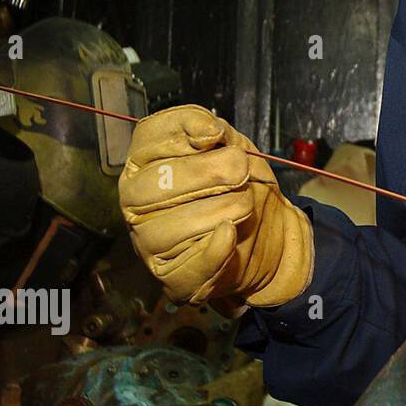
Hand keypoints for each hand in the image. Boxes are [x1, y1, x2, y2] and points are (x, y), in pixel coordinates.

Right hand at [118, 105, 312, 309]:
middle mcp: (137, 200)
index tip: (216, 134)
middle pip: (157, 182)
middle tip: (241, 172)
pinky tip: (230, 232)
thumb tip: (208, 130)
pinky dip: (216, 249)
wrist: (268, 236)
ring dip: (221, 209)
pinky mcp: (171, 276)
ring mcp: (148, 240)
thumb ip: (219, 134)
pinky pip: (190, 264)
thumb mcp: (236, 149)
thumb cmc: (242, 188)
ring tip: (244, 205)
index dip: (183, 128)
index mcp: (147, 163)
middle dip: (208, 172)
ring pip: (170, 226)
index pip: (148, 136)